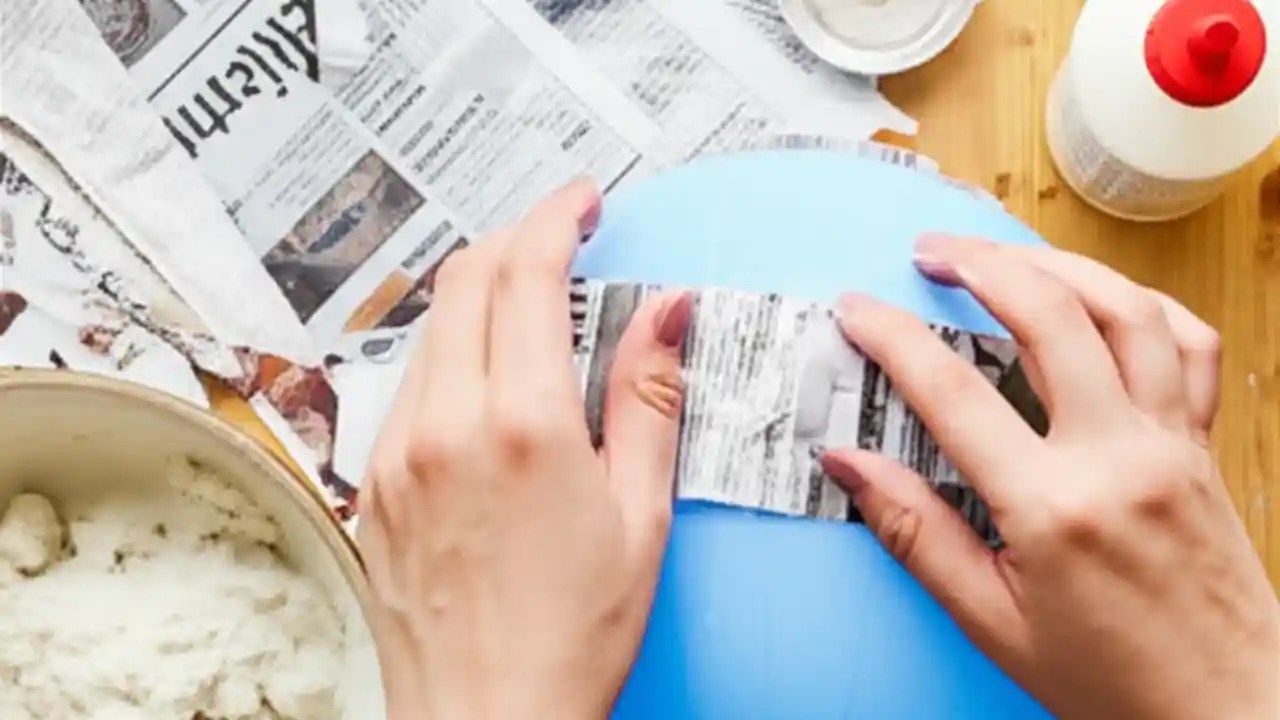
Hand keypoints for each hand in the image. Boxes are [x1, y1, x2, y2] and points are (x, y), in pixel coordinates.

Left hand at [357, 180, 691, 719]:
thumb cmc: (571, 638)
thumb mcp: (640, 516)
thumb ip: (649, 398)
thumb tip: (666, 314)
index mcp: (523, 427)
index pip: (526, 274)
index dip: (556, 217)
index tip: (580, 203)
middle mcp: (446, 426)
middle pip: (466, 280)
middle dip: (515, 241)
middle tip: (560, 244)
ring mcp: (398, 453)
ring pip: (432, 327)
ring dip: (480, 298)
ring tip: (533, 318)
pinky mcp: (376, 483)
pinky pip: (410, 384)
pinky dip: (451, 355)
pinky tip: (489, 387)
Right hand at [821, 235, 1279, 719]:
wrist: (1227, 708)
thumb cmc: (1110, 679)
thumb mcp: (991, 620)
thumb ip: (915, 533)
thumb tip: (846, 465)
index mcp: (1055, 507)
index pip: (954, 394)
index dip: (893, 339)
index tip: (857, 310)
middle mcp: (1120, 457)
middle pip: (1049, 317)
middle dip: (979, 264)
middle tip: (930, 250)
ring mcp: (1171, 442)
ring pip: (1126, 310)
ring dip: (1057, 265)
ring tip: (1005, 253)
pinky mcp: (1201, 444)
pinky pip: (1190, 344)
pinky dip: (1142, 304)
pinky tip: (1100, 299)